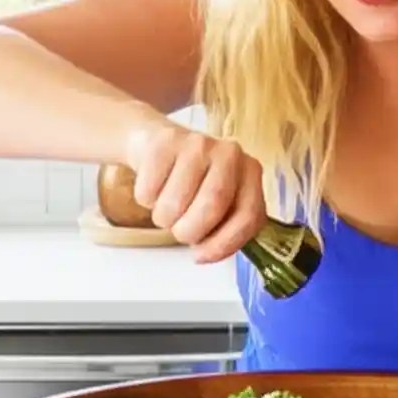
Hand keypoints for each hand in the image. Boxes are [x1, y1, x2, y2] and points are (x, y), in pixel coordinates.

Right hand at [123, 119, 266, 262]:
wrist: (159, 145)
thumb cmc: (193, 182)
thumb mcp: (219, 205)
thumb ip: (226, 228)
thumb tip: (207, 252)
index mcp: (250, 173)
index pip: (248, 217)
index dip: (224, 244)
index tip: (201, 256)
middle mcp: (230, 154)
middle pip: (212, 207)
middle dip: (189, 232)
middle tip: (180, 231)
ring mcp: (198, 143)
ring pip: (175, 203)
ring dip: (164, 219)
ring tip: (166, 208)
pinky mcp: (164, 141)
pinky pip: (149, 191)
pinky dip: (146, 200)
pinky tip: (154, 187)